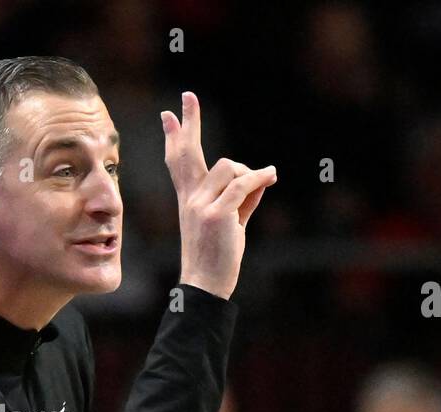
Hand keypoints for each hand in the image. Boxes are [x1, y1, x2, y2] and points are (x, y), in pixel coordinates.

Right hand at [161, 91, 275, 299]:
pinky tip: (271, 176)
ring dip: (249, 174)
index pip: (179, 163)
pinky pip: (243, 184)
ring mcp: (201, 206)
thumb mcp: (232, 223)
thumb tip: (261, 176)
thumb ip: (243, 199)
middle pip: (188, 153)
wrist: (205, 285)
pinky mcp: (217, 214)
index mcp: (189, 200)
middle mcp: (191, 199)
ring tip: (261, 183)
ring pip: (230, 167)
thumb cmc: (218, 258)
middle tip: (187, 96)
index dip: (175, 138)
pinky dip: (260, 178)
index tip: (168, 116)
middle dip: (189, 123)